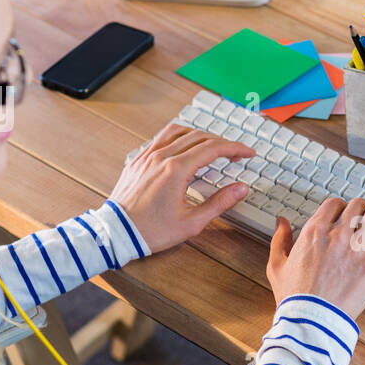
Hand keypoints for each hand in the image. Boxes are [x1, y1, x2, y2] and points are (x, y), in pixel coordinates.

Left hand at [110, 124, 254, 252]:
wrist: (117, 233)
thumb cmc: (151, 231)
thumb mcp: (192, 222)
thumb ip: (220, 203)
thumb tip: (241, 189)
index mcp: (176, 170)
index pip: (213, 148)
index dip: (235, 148)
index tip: (247, 152)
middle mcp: (161, 157)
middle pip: (199, 136)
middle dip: (222, 142)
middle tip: (235, 153)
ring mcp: (147, 156)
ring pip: (178, 131)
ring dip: (199, 134)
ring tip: (211, 145)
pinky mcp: (138, 160)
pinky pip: (160, 137)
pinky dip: (178, 137)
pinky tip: (183, 146)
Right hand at [267, 198, 364, 319]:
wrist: (311, 320)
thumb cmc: (295, 298)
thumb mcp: (277, 266)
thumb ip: (279, 240)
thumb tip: (282, 223)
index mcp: (314, 232)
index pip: (334, 204)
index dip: (341, 207)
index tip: (343, 215)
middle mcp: (337, 236)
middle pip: (358, 205)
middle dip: (363, 208)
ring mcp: (357, 250)